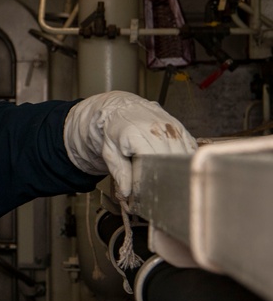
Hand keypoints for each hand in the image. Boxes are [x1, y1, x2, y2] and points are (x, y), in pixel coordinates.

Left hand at [64, 91, 197, 196]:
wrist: (122, 108)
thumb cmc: (115, 130)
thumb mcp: (110, 152)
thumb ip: (120, 172)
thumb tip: (127, 192)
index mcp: (138, 134)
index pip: (152, 162)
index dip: (153, 178)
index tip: (151, 190)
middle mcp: (158, 129)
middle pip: (171, 160)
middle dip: (168, 177)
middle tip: (163, 190)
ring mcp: (172, 127)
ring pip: (183, 155)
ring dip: (179, 169)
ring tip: (172, 181)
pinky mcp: (181, 128)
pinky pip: (190, 148)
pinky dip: (186, 159)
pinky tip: (180, 168)